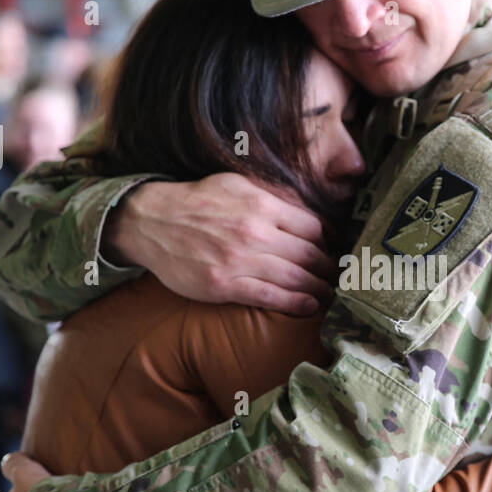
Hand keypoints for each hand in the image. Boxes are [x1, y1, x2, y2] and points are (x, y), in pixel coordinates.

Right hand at [103, 174, 336, 314]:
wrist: (152, 221)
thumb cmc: (197, 202)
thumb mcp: (236, 185)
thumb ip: (271, 198)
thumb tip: (306, 214)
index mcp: (261, 205)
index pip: (312, 227)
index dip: (327, 241)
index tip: (332, 250)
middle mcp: (254, 232)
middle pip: (309, 254)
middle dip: (329, 268)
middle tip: (339, 277)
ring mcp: (239, 260)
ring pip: (295, 278)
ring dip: (319, 288)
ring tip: (331, 294)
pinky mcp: (225, 285)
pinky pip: (270, 297)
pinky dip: (296, 303)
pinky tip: (310, 306)